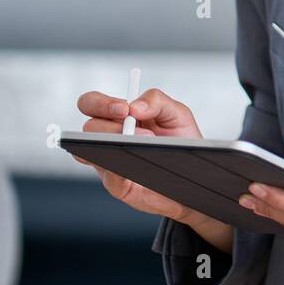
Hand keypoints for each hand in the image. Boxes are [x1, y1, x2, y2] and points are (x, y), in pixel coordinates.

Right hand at [75, 88, 230, 251]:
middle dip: (108, 124)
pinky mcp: (117, 184)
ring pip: (90, 151)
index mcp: (119, 117)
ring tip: (146, 142)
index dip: (101, 103)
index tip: (125, 108)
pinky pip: (108, 176)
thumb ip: (157, 100)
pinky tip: (136, 163)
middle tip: (130, 124)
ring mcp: (109, 161)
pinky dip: (118, 168)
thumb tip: (134, 107)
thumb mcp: (177, 114)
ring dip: (115, 143)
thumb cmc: (182, 142)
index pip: (92, 104)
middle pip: (88, 127)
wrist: (195, 174)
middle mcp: (108, 138)